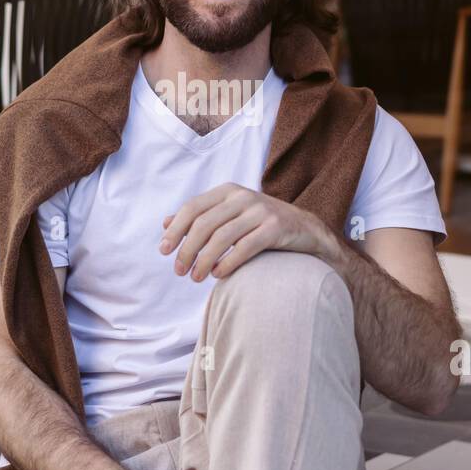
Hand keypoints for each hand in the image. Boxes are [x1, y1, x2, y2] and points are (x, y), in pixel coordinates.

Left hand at [159, 183, 338, 281]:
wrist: (306, 230)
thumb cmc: (261, 225)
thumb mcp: (230, 215)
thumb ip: (200, 217)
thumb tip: (165, 223)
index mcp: (228, 191)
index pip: (192, 208)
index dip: (176, 230)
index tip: (164, 251)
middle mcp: (243, 197)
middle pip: (204, 224)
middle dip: (187, 250)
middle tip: (179, 272)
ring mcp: (261, 211)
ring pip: (222, 237)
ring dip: (204, 261)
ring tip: (195, 278)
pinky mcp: (276, 228)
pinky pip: (245, 247)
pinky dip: (228, 263)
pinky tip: (218, 275)